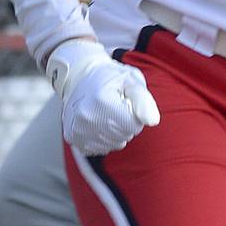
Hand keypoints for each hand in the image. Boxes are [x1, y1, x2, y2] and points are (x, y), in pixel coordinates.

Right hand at [46, 38, 159, 157]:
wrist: (79, 77)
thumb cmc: (108, 78)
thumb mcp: (130, 79)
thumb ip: (144, 99)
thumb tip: (153, 121)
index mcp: (102, 101)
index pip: (134, 125)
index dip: (134, 114)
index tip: (124, 102)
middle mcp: (87, 117)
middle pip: (124, 136)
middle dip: (125, 123)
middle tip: (114, 107)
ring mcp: (78, 129)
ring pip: (113, 144)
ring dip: (115, 132)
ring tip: (105, 113)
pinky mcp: (73, 137)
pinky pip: (100, 148)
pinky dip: (103, 138)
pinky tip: (97, 123)